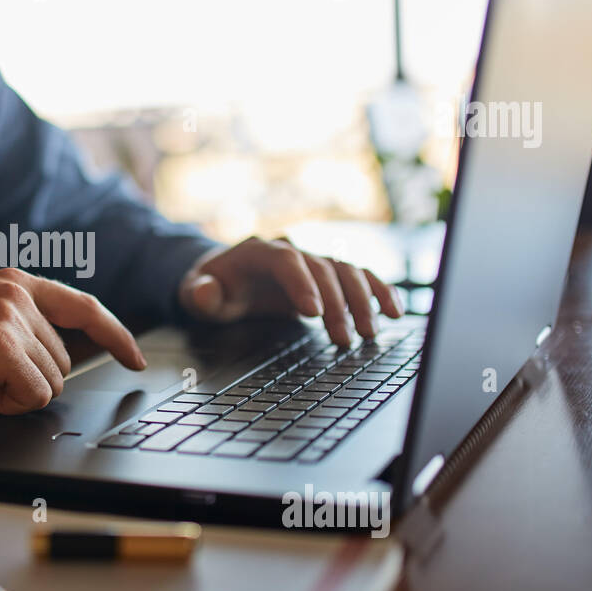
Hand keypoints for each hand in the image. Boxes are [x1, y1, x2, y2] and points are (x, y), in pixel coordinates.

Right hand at [0, 267, 146, 413]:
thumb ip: (19, 324)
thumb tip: (53, 363)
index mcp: (16, 282)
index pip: (83, 307)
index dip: (115, 336)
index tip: (135, 359)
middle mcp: (18, 294)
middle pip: (62, 361)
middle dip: (28, 379)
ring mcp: (12, 318)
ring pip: (49, 382)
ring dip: (12, 393)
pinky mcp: (4, 346)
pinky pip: (32, 395)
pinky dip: (4, 403)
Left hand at [178, 236, 404, 344]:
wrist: (225, 276)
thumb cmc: (212, 286)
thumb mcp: (196, 291)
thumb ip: (199, 293)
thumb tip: (204, 292)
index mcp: (259, 251)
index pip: (287, 261)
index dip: (303, 283)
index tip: (314, 313)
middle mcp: (292, 251)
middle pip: (323, 269)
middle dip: (337, 304)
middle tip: (345, 339)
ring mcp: (312, 262)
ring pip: (347, 271)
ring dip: (364, 300)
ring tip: (371, 333)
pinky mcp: (327, 276)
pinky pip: (359, 278)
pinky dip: (379, 292)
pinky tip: (395, 312)